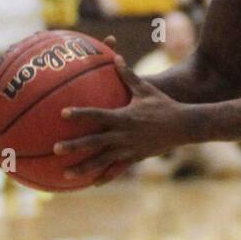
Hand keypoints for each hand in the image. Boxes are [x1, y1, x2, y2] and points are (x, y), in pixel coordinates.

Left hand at [54, 58, 186, 183]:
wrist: (184, 126)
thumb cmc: (164, 105)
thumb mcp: (146, 89)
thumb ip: (129, 75)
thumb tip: (115, 56)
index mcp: (124, 117)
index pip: (98, 115)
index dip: (81, 114)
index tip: (63, 114)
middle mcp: (123, 135)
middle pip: (94, 142)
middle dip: (75, 146)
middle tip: (56, 149)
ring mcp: (129, 148)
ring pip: (102, 160)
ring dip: (83, 168)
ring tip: (65, 174)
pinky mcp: (135, 158)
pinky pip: (117, 169)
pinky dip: (104, 177)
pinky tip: (92, 183)